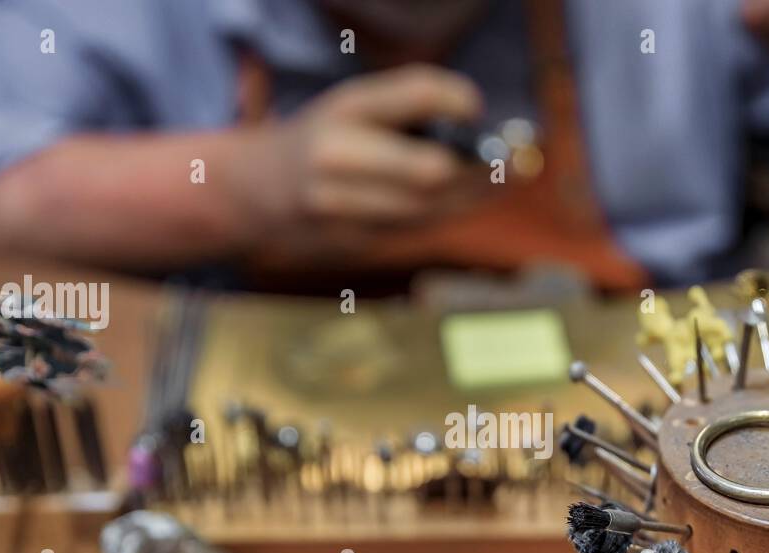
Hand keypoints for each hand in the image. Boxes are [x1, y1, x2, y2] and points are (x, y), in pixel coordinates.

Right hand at [230, 64, 486, 258]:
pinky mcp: (349, 243)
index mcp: (342, 109)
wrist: (253, 194)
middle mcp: (337, 157)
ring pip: (429, 208)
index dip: (458, 101)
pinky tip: (471, 199)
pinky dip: (449, 212)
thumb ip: (409, 107)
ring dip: (474, 195)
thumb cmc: (320, 141)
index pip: (415, 93)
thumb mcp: (352, 107)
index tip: (478, 108)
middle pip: (431, 169)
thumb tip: (479, 121)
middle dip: (479, 166)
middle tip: (516, 159)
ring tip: (505, 177)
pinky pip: (415, 229)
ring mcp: (340, 208)